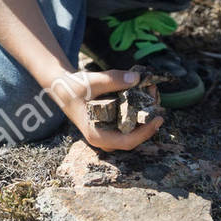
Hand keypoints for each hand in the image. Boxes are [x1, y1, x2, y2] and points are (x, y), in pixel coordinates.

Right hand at [48, 69, 164, 151]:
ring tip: (150, 89)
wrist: (62, 87)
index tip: (157, 119)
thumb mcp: (91, 82)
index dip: (145, 133)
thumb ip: (112, 80)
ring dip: (145, 111)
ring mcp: (109, 131)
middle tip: (155, 96)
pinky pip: (129, 120)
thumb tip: (137, 78)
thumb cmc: (73, 88)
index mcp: (97, 134)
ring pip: (133, 128)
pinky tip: (143, 91)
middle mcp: (105, 137)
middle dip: (148, 118)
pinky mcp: (112, 122)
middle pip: (134, 136)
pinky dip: (138, 107)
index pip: (127, 142)